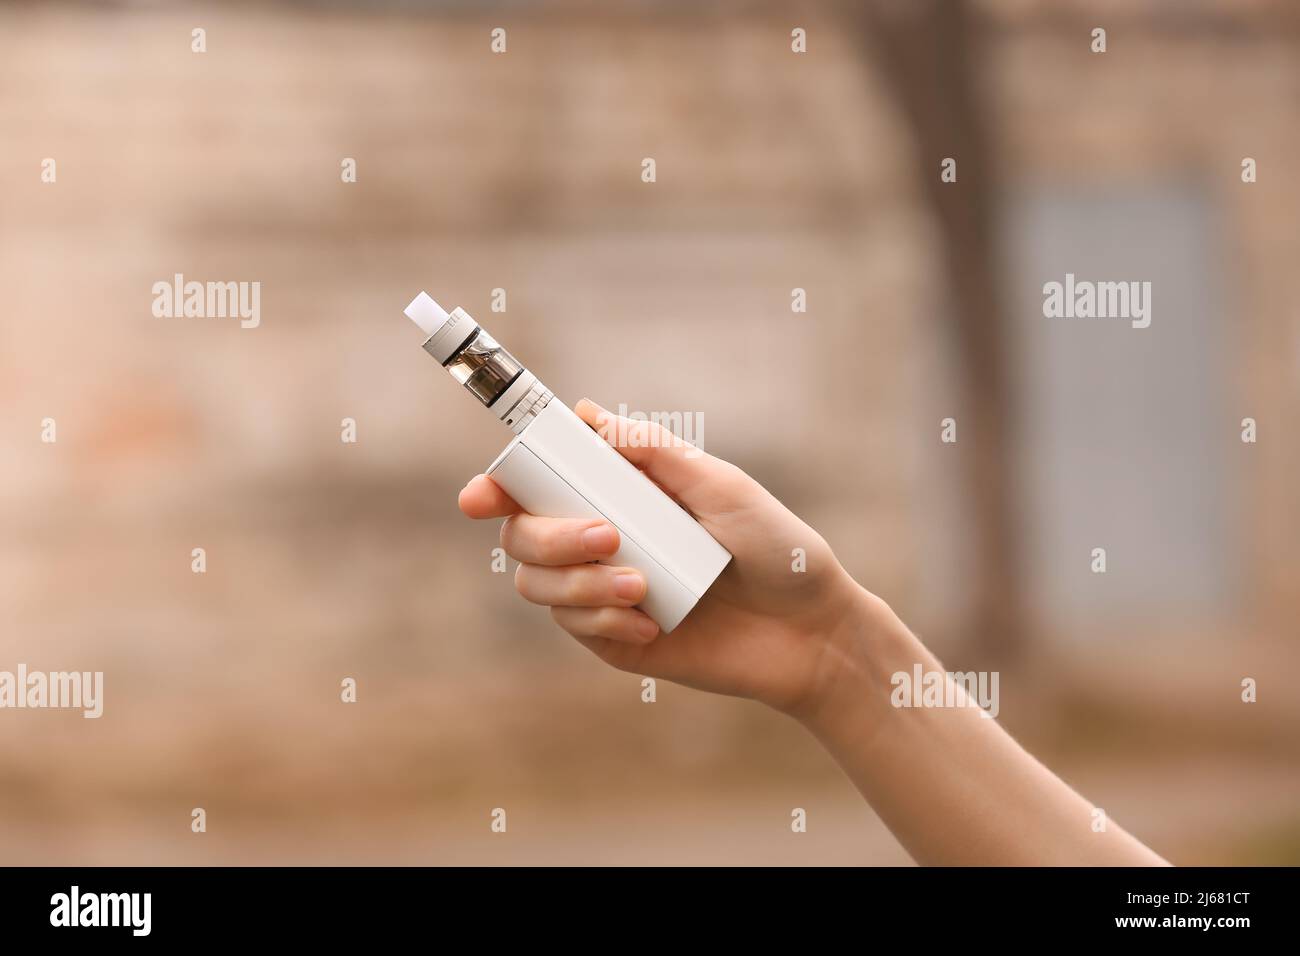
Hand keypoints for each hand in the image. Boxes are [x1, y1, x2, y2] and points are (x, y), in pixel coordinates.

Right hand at [458, 399, 875, 716]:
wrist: (811, 629)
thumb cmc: (774, 548)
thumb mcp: (721, 486)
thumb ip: (653, 452)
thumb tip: (587, 413)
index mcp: (620, 494)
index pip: (538, 483)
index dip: (497, 485)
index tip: (481, 495)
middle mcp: (601, 538)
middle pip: (521, 534)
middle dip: (550, 536)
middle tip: (608, 538)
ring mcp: (603, 590)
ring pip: (537, 583)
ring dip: (580, 586)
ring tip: (642, 591)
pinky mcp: (614, 639)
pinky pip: (575, 628)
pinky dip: (603, 623)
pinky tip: (652, 627)